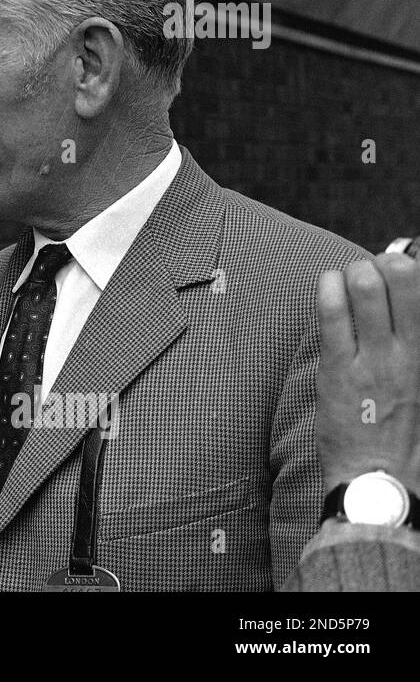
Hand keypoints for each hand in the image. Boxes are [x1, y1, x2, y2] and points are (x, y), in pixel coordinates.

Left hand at [315, 254, 419, 496]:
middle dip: (387, 262)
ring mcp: (374, 359)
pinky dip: (329, 289)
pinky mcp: (338, 368)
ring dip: (355, 271)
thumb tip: (409, 312)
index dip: (416, 269)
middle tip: (377, 268)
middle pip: (403, 279)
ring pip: (366, 288)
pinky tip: (329, 285)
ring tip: (351, 278)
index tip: (406, 264)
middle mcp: (410, 352)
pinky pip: (332, 315)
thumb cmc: (406, 436)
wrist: (380, 478)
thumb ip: (415, 346)